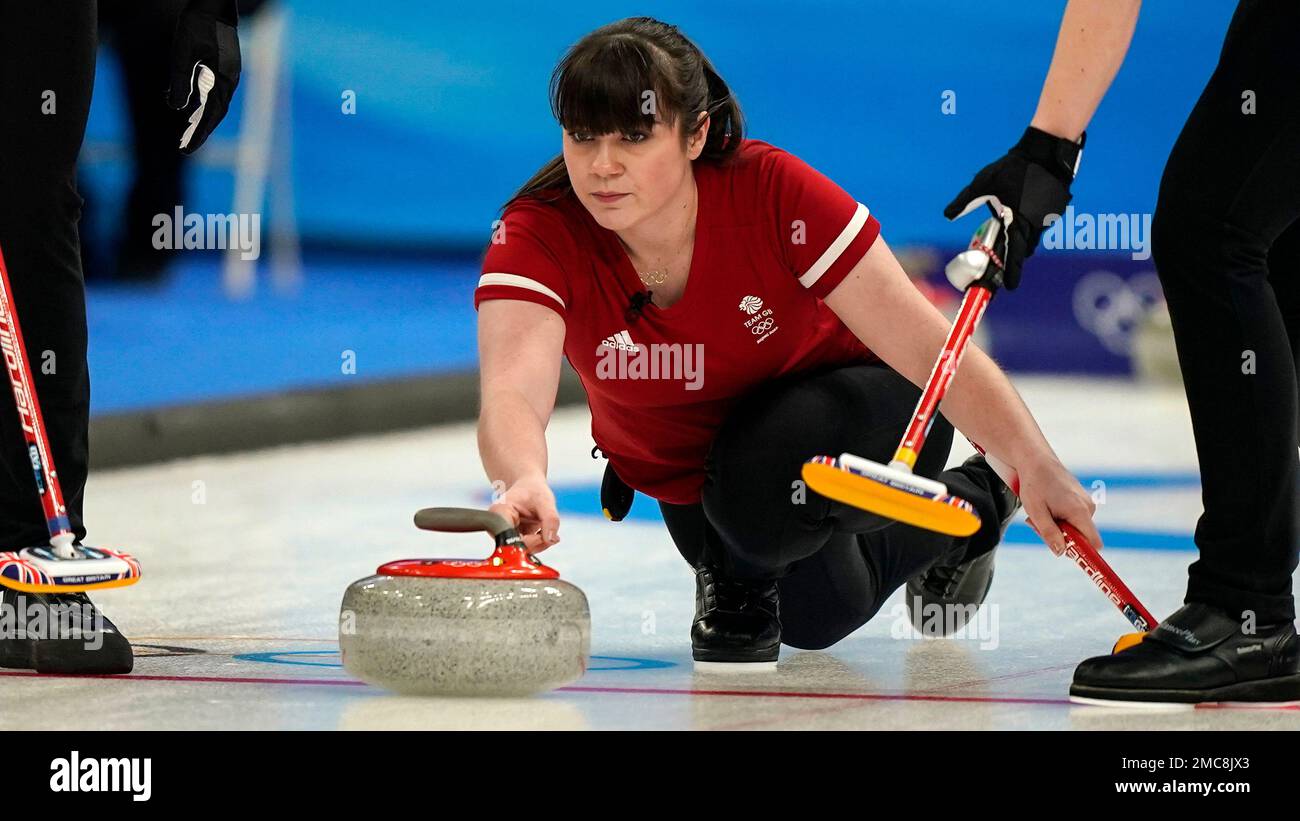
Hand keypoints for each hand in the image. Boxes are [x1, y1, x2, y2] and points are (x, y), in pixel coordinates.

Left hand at [168, 0, 240, 153]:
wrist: (214, 3)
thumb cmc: (198, 24)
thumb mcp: (182, 53)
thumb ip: (180, 80)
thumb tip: (177, 109)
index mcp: (223, 80)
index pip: (211, 115)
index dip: (199, 134)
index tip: (186, 150)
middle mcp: (228, 80)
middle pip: (215, 114)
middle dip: (200, 132)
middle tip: (185, 149)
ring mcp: (226, 74)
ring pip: (213, 104)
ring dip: (201, 120)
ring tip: (186, 134)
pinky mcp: (221, 66)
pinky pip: (211, 91)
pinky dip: (201, 103)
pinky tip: (186, 106)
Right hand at [488, 474, 561, 552]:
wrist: (530, 488)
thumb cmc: (534, 490)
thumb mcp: (546, 501)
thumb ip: (550, 519)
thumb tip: (550, 540)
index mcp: (499, 512)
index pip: (510, 538)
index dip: (529, 542)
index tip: (543, 535)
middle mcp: (497, 525)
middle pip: (515, 547)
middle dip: (536, 544)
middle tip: (551, 534)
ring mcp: (504, 534)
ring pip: (520, 551)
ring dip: (539, 545)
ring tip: (548, 529)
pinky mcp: (511, 539)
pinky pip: (525, 549)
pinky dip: (538, 544)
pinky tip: (544, 533)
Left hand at [944, 126, 1083, 289]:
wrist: (1046, 150)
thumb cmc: (1013, 167)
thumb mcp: (983, 183)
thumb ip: (965, 201)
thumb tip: (947, 215)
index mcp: (1018, 221)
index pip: (1015, 255)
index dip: (1013, 273)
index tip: (1010, 288)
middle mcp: (1036, 223)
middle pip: (1024, 249)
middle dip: (1014, 257)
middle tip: (1000, 261)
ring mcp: (1048, 217)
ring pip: (1033, 236)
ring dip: (1021, 239)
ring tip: (1008, 231)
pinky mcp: (1055, 208)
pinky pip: (1041, 223)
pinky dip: (1030, 224)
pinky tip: (1022, 210)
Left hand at [1015, 453, 1102, 555]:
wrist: (1036, 460)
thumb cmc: (1034, 485)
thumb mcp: (1037, 513)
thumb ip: (1049, 533)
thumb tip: (1061, 552)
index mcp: (1080, 511)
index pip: (1093, 543)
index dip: (1084, 554)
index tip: (1069, 556)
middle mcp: (1088, 507)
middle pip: (1080, 537)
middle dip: (1061, 538)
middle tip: (1039, 527)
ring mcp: (1086, 502)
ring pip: (1075, 528)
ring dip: (1057, 527)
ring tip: (1040, 512)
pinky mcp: (1081, 499)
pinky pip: (1073, 518)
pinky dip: (1059, 518)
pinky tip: (1047, 506)